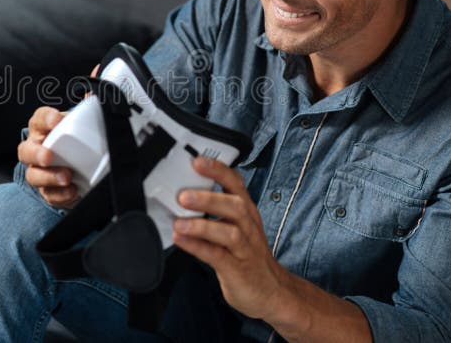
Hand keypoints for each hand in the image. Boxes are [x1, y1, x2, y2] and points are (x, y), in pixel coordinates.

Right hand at [17, 65, 99, 208]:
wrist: (77, 166)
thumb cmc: (75, 138)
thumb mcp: (83, 118)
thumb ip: (90, 98)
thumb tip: (100, 69)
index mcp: (44, 128)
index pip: (38, 119)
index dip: (45, 118)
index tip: (57, 118)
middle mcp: (37, 148)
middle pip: (26, 150)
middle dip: (37, 153)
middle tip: (50, 155)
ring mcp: (40, 171)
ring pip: (33, 175)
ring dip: (47, 176)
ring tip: (66, 177)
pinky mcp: (48, 191)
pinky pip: (48, 195)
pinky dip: (59, 194)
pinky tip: (72, 191)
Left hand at [173, 157, 282, 319]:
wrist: (271, 290)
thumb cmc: (247, 255)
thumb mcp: (235, 227)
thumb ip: (214, 212)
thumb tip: (180, 195)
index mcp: (246, 212)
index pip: (236, 184)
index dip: (218, 171)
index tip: (197, 161)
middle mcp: (248, 226)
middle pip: (234, 205)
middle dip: (208, 198)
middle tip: (183, 195)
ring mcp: (244, 248)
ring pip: (229, 232)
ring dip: (202, 225)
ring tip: (179, 222)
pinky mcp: (237, 269)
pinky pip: (218, 256)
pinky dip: (198, 247)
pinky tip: (181, 240)